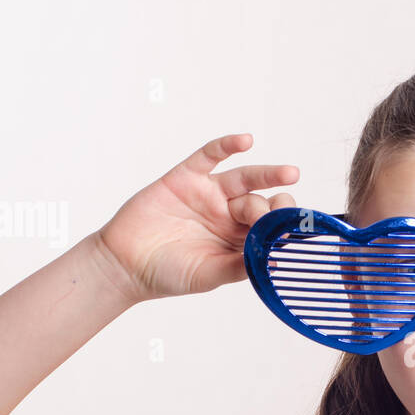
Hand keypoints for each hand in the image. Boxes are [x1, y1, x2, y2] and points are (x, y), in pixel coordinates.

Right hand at [94, 134, 298, 300]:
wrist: (125, 263)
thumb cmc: (168, 273)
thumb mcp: (208, 274)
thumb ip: (239, 267)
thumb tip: (273, 264)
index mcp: (238, 239)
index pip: (268, 227)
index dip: (280, 227)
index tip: (289, 232)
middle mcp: (228, 214)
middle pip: (261, 202)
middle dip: (272, 208)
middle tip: (278, 214)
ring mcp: (209, 194)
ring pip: (245, 178)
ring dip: (268, 174)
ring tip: (290, 173)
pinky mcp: (186, 177)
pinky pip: (209, 156)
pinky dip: (226, 146)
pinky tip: (245, 141)